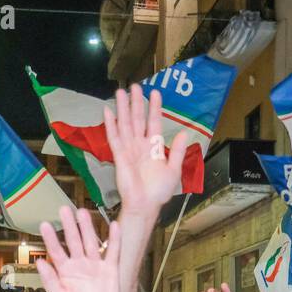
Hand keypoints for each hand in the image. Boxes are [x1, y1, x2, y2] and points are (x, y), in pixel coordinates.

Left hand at [36, 207, 123, 291]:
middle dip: (69, 226)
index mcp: (65, 271)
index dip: (51, 238)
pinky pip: (113, 251)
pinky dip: (114, 239)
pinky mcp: (111, 269)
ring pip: (91, 242)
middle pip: (73, 241)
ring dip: (87, 227)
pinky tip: (114, 225)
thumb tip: (38, 261)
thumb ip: (49, 279)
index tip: (44, 224)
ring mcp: (95, 265)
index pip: (56, 251)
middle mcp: (80, 264)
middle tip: (63, 209)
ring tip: (82, 212)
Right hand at [103, 85, 188, 213]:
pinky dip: (111, 125)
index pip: (153, 123)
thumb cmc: (158, 191)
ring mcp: (128, 149)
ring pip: (125, 124)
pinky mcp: (119, 156)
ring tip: (119, 92)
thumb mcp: (173, 171)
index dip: (154, 108)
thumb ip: (177, 152)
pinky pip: (114, 138)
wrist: (145, 205)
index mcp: (153, 148)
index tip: (155, 92)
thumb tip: (184, 134)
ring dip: (122, 108)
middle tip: (134, 86)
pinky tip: (107, 112)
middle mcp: (140, 145)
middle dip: (136, 102)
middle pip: (137, 119)